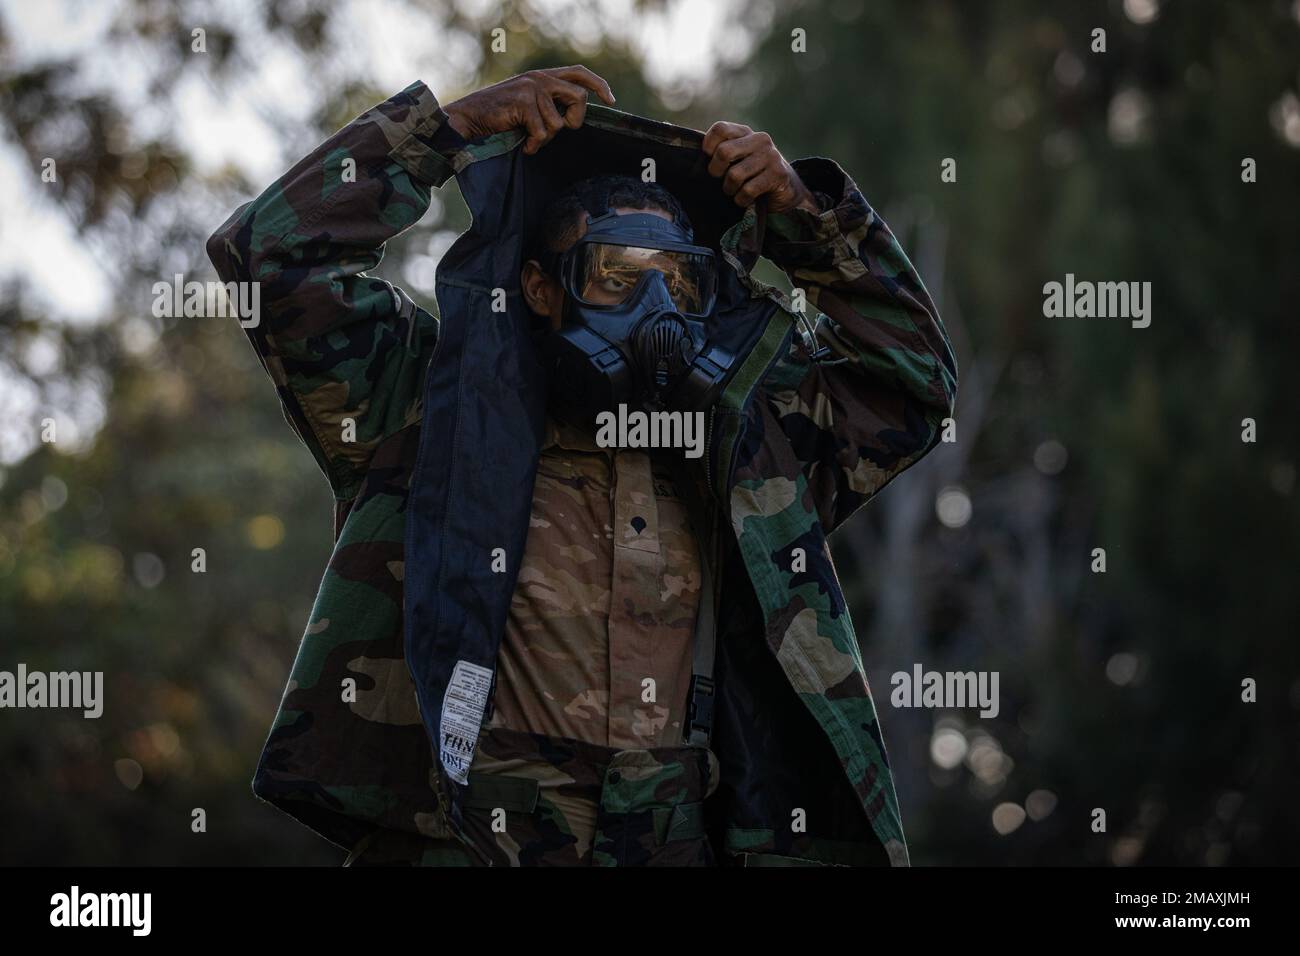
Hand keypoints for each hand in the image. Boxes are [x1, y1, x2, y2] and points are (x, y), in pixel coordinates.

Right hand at [443, 66, 615, 154]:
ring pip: (559, 123)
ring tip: (530, 137)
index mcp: (544, 77)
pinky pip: (543, 132)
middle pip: (580, 97)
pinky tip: (524, 144)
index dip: (599, 85)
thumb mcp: (530, 107)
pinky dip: (534, 145)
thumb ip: (551, 105)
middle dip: (575, 120)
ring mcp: (532, 88)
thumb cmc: (502, 118)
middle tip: (562, 129)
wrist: (471, 118)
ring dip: (546, 138)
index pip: (579, 73)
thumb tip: (573, 119)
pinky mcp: (524, 102)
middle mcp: (540, 78)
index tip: (611, 100)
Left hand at [701, 122, 818, 214]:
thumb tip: (690, 145)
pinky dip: (741, 199)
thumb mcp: (738, 157)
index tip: (709, 159)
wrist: (787, 189)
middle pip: (724, 152)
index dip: (708, 145)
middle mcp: (760, 139)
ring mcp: (770, 155)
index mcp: (746, 132)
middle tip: (719, 180)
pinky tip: (744, 199)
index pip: (720, 128)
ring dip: (729, 189)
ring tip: (733, 191)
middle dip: (716, 171)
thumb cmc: (754, 174)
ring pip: (735, 175)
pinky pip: (748, 190)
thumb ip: (719, 150)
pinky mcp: (778, 174)